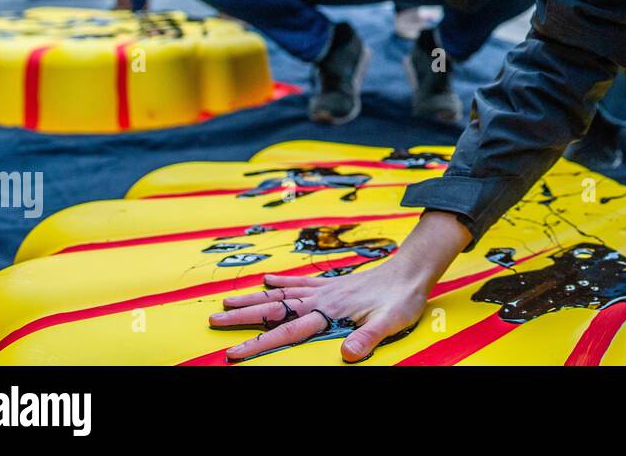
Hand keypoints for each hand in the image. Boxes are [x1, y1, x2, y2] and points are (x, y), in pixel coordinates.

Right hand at [208, 210, 471, 361]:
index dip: (260, 343)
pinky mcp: (333, 284)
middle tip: (212, 319)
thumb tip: (347, 354)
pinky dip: (281, 282)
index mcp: (331, 311)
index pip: (288, 330)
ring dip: (254, 298)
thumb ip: (368, 338)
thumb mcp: (390, 322)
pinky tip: (266, 279)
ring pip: (281, 294)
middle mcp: (323, 298)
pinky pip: (300, 283)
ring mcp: (326, 289)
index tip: (234, 352)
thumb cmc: (402, 298)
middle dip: (243, 316)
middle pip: (275, 308)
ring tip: (227, 302)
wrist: (412, 270)